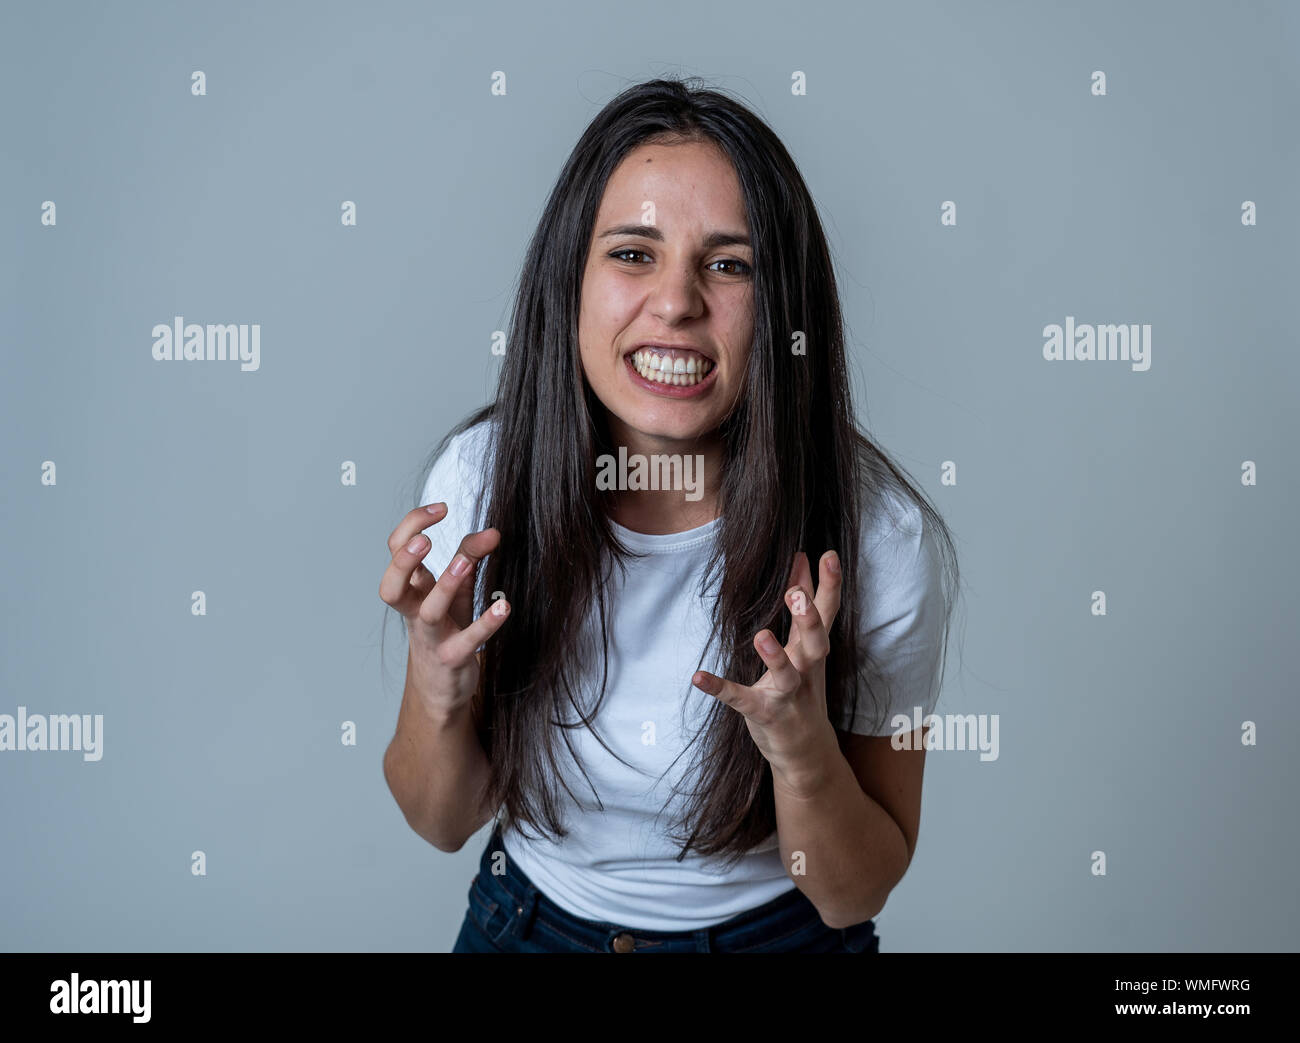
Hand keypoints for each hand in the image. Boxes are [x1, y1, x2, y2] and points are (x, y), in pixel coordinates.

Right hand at [378, 502, 508, 714]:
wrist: (442, 684)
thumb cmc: (446, 628)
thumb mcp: (457, 589)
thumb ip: (470, 556)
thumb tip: (492, 532)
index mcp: (411, 588)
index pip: (396, 550)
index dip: (412, 525)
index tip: (442, 508)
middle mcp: (414, 611)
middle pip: (391, 586)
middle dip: (403, 562)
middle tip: (424, 541)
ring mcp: (431, 636)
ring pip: (427, 612)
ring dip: (445, 586)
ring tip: (465, 564)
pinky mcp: (452, 658)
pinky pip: (465, 642)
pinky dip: (485, 624)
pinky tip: (504, 607)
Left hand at [691, 549, 842, 790]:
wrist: (806, 752)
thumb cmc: (804, 688)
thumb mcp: (807, 646)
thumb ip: (806, 603)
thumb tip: (804, 559)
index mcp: (814, 650)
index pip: (827, 614)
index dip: (830, 586)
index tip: (828, 555)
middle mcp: (806, 671)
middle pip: (814, 643)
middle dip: (807, 620)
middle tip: (796, 595)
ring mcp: (787, 694)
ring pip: (786, 674)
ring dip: (774, 657)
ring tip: (761, 636)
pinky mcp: (764, 713)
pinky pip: (741, 700)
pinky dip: (720, 689)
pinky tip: (699, 677)